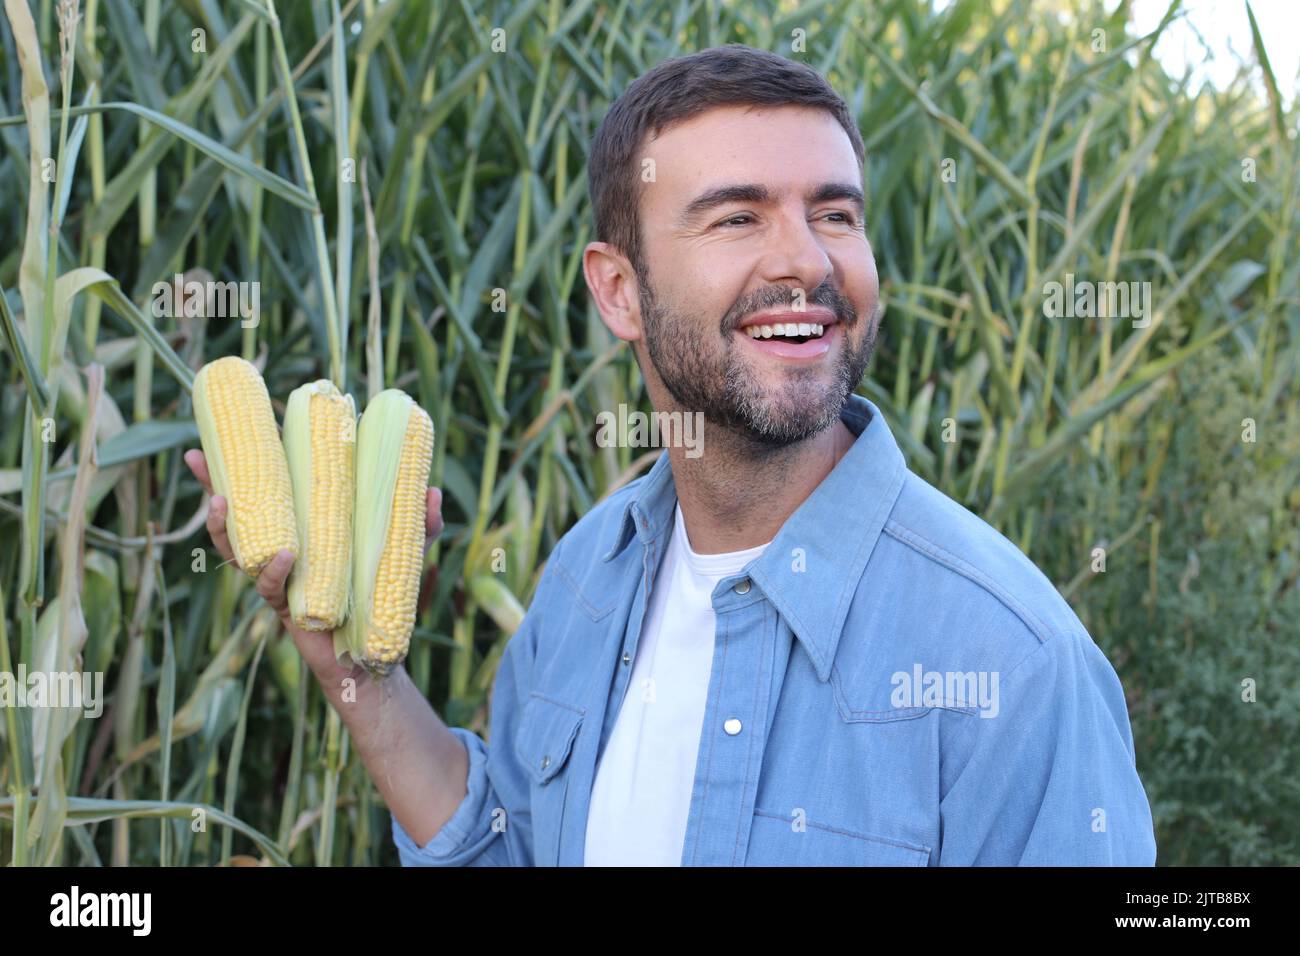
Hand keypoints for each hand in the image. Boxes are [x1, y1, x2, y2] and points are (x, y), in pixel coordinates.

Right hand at [183, 448, 443, 684]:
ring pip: (238, 549)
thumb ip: (420, 524)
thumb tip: (431, 491)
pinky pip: (270, 587)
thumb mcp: (408, 553)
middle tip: (195, 458)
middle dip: (212, 484)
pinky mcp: (285, 606)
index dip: (249, 460)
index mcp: (307, 525)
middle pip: (241, 511)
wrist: (374, 655)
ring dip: (222, 527)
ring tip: (220, 502)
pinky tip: (287, 556)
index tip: (230, 430)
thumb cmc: (385, 596)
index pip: (274, 487)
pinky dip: (276, 570)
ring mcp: (280, 577)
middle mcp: (286, 547)